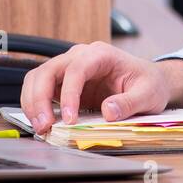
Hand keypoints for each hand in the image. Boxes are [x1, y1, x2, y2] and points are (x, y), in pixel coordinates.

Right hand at [19, 42, 182, 134]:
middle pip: (49, 70)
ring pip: (39, 77)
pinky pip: (42, 88)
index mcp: (101, 54)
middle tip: (44, 126)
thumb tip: (108, 112)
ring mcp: (70, 68)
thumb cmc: (149, 83)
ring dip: (33, 102)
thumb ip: (130, 103)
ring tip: (40, 127)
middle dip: (40, 98)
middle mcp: (81, 56)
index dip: (69, 94)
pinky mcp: (65, 82)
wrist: (149, 81)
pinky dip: (36, 105)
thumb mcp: (148, 94)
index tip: (69, 119)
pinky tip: (42, 122)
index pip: (76, 69)